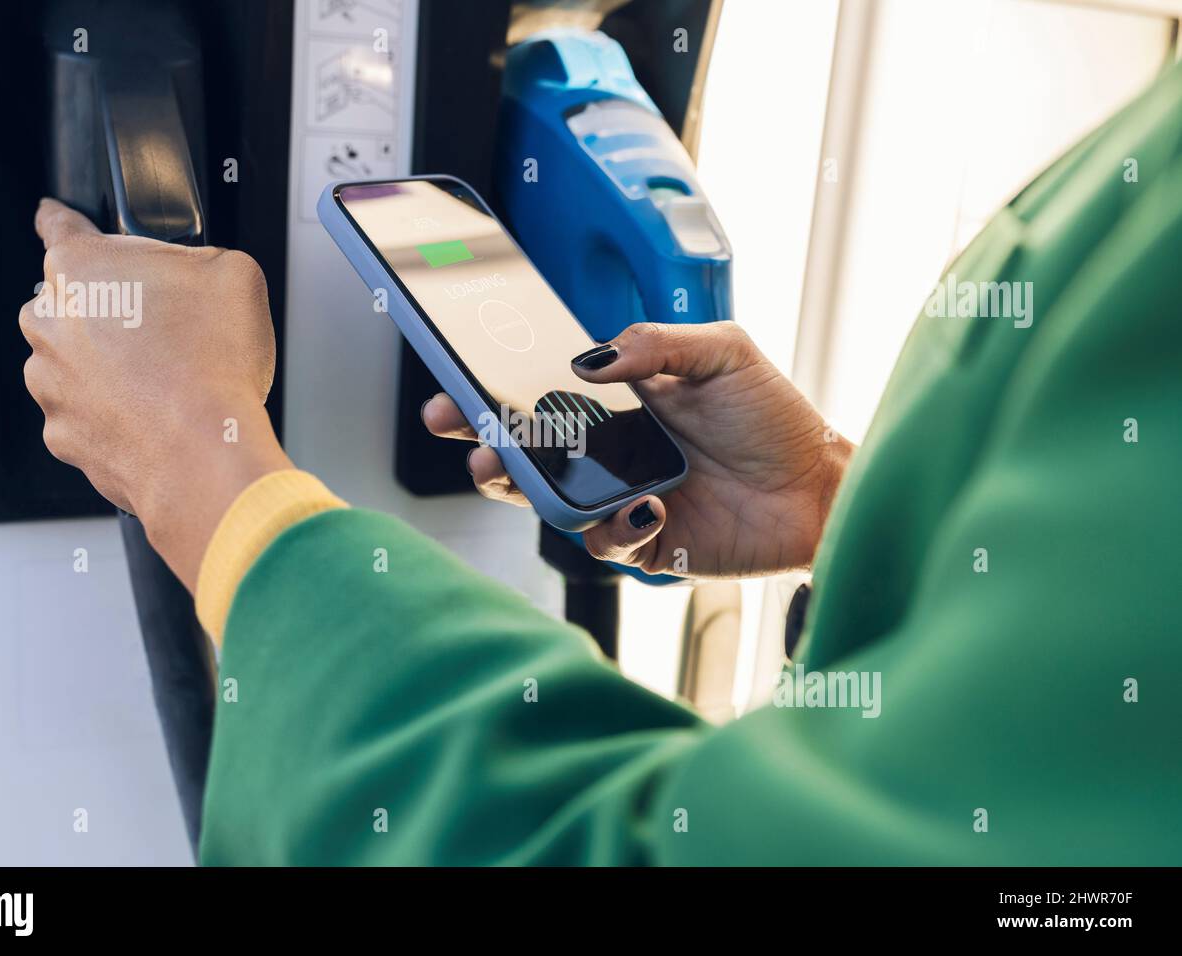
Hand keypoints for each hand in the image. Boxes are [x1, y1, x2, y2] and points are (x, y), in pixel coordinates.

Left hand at [19, 198, 292, 587]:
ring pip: (75, 362)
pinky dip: (114, 415)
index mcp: (82, 267)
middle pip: (71, 301)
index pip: (58, 224)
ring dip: (111, 366)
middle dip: (111, 309)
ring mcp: (51, 384)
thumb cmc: (213, 368)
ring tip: (168, 379)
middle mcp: (51, 323)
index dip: (63, 219)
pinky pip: (86, 415)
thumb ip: (204, 259)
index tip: (57, 219)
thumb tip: (203, 276)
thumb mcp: (236, 274)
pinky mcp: (64, 435)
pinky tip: (156, 416)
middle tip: (167, 328)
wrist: (205, 455)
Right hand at [422, 321, 853, 577]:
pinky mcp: (645, 548)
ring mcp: (622, 502)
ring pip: (549, 503)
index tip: (457, 386)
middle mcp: (610, 457)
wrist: (820, 488)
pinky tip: (646, 505)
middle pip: (526, 455)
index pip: (541, 399)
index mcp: (617, 407)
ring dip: (522, 486)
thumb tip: (590, 357)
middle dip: (482, 443)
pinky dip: (613, 526)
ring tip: (505, 467)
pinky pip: (604, 543)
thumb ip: (655, 345)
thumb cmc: (774, 418)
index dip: (494, 395)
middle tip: (460, 430)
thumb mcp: (721, 353)